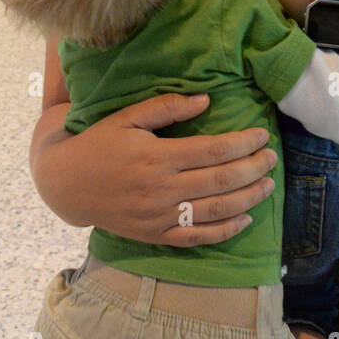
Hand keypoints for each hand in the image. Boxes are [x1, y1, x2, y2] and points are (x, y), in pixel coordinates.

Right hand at [31, 91, 277, 245]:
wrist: (66, 184)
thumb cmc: (98, 144)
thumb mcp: (127, 117)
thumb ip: (166, 108)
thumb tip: (205, 101)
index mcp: (157, 157)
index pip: (213, 151)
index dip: (243, 144)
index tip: (261, 136)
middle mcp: (161, 189)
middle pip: (220, 181)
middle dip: (253, 169)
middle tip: (272, 159)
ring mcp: (159, 216)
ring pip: (215, 210)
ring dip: (248, 199)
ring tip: (268, 186)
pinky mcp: (155, 235)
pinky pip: (196, 237)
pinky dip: (224, 231)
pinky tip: (245, 220)